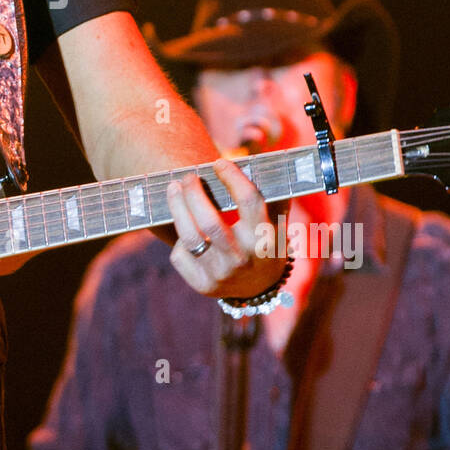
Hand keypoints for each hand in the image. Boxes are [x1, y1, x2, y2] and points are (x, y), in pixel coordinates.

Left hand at [162, 162, 286, 298]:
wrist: (259, 288)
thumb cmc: (265, 242)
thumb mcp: (276, 222)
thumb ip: (269, 195)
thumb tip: (249, 161)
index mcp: (265, 240)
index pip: (249, 202)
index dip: (232, 177)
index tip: (219, 163)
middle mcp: (243, 259)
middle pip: (210, 222)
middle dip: (193, 193)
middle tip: (188, 176)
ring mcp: (221, 274)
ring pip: (190, 238)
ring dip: (177, 207)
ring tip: (173, 188)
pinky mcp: (203, 285)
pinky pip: (180, 256)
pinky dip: (179, 238)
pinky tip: (183, 226)